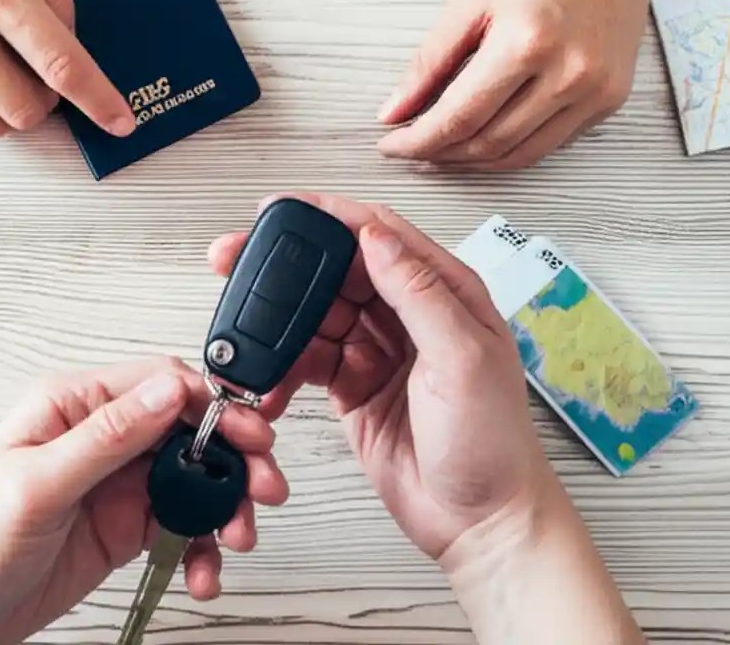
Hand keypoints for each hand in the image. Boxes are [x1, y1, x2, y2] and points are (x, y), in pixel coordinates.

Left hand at [0, 357, 289, 644]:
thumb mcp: (36, 483)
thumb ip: (108, 436)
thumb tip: (168, 392)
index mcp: (73, 406)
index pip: (161, 386)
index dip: (214, 407)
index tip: (249, 436)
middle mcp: (100, 438)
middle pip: (189, 432)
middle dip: (234, 460)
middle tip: (263, 489)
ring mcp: (115, 484)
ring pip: (193, 480)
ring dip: (223, 508)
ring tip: (234, 539)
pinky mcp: (123, 527)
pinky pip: (180, 527)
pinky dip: (200, 547)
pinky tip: (202, 570)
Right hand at [208, 194, 547, 559]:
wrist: (480, 521)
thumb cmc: (492, 442)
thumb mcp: (463, 358)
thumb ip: (419, 293)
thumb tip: (375, 236)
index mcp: (444, 292)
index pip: (380, 233)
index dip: (329, 216)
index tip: (282, 209)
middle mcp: (408, 315)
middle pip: (335, 271)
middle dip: (286, 264)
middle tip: (237, 259)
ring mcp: (377, 351)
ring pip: (314, 315)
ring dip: (275, 318)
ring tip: (239, 325)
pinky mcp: (352, 388)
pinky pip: (306, 362)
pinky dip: (279, 367)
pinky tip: (262, 376)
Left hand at [376, 0, 679, 168]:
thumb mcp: (470, 2)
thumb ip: (428, 63)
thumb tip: (394, 112)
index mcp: (527, 42)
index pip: (458, 117)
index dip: (418, 141)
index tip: (393, 146)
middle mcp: (568, 72)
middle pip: (488, 143)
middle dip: (442, 154)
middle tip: (415, 149)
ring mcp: (595, 90)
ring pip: (520, 156)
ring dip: (475, 162)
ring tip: (445, 151)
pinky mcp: (611, 99)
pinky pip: (551, 144)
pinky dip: (513, 149)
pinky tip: (488, 138)